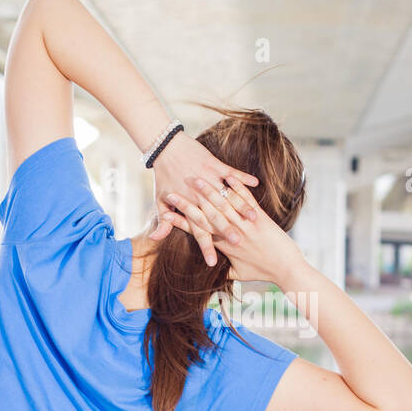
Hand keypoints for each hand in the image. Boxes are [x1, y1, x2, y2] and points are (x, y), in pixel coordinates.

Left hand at [150, 131, 259, 264]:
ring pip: (228, 196)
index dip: (205, 247)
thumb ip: (163, 221)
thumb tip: (155, 239)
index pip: (198, 231)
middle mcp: (199, 194)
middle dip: (228, 231)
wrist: (165, 148)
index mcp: (188, 205)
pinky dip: (243, 178)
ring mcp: (208, 178)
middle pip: (216, 217)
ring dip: (241, 207)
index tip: (212, 263)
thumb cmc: (163, 176)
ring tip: (253, 220)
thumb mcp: (160, 201)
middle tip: (239, 245)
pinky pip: (232, 172)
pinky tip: (256, 184)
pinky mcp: (214, 164)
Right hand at [159, 176, 308, 285]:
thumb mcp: (239, 273)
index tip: (166, 215)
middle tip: (172, 192)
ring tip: (194, 179)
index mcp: (224, 246)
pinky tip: (226, 178)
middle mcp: (232, 234)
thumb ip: (224, 271)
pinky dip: (237, 187)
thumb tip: (213, 272)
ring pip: (223, 204)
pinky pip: (246, 199)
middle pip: (205, 215)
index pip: (197, 232)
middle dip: (187, 203)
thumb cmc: (263, 272)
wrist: (287, 269)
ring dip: (208, 191)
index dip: (181, 223)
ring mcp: (245, 224)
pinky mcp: (260, 217)